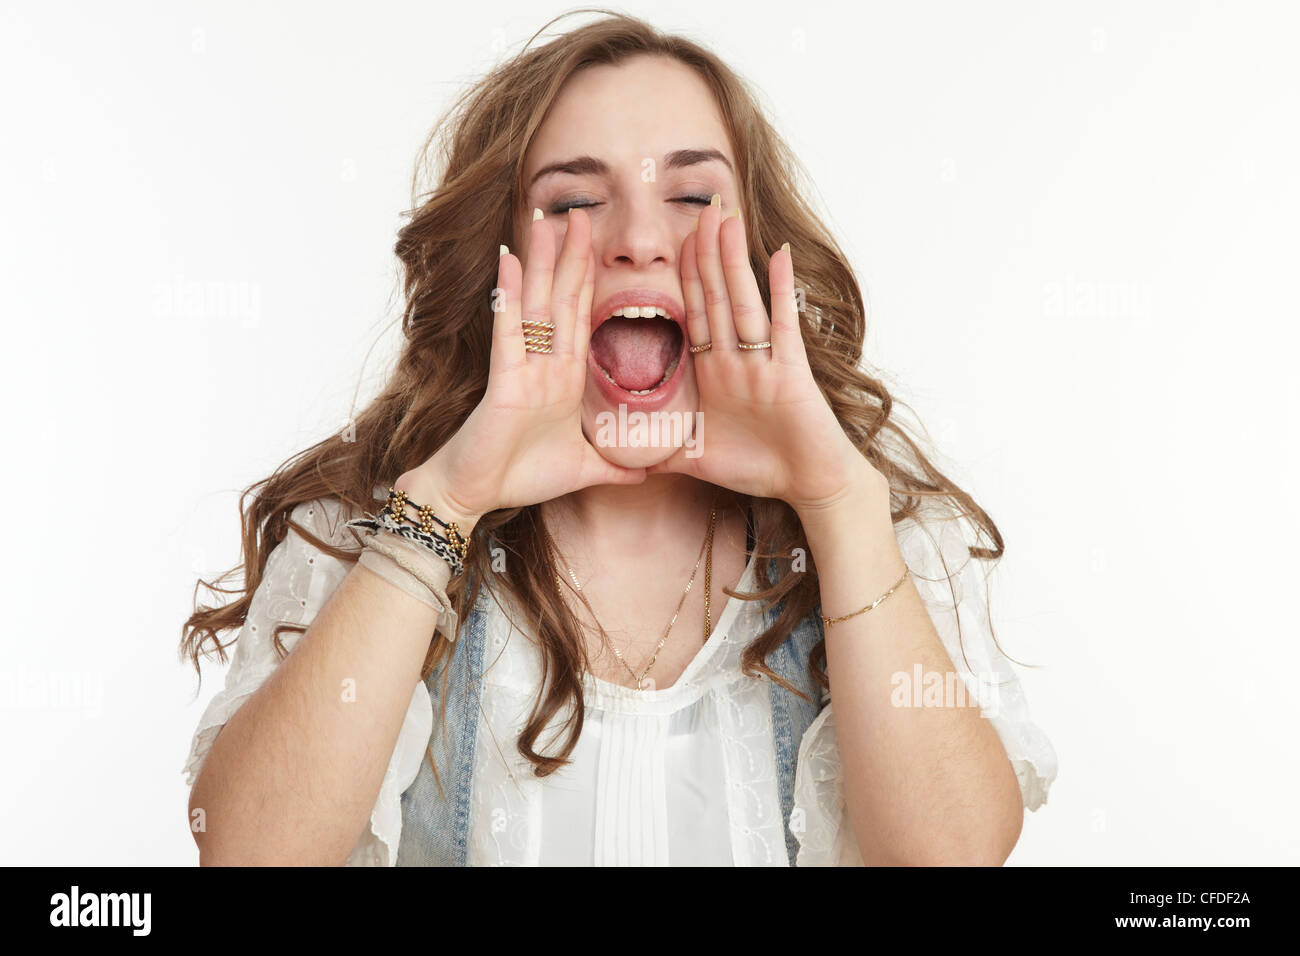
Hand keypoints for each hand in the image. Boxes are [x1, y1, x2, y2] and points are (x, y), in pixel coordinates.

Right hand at [398, 207, 644, 524]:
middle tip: (579, 213)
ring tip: (544, 219)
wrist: (477, 495)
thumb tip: (647, 474)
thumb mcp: (583, 470)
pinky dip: (511, 297)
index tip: (600, 244)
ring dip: (541, 261)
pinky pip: (508, 331)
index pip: (582, 318)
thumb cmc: (521, 478)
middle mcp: (546, 366)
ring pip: (537, 305)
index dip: (591, 281)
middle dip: (571, 256)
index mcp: (566, 380)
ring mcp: (524, 368)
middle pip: (563, 300)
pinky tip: (511, 262)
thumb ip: (614, 467)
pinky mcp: (504, 380)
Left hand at [649, 200, 882, 513]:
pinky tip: (779, 254)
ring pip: (742, 301)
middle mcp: (737, 359)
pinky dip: (781, 290)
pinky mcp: (792, 370)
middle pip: (716, 296)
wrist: (805, 484)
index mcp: (714, 373)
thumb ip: (663, 449)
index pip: (694, 315)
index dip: (683, 279)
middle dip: (706, 253)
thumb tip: (623, 457)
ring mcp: (765, 361)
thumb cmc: (758, 469)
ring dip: (733, 259)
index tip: (674, 241)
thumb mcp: (696, 457)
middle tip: (701, 208)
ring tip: (727, 217)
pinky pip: (783, 324)